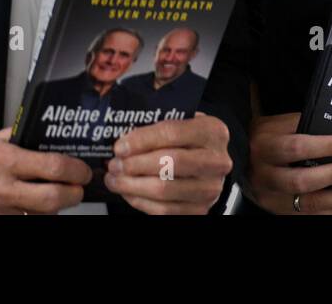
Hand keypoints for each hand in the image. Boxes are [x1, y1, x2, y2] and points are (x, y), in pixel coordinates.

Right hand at [0, 127, 91, 214]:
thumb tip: (52, 135)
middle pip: (52, 199)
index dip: (76, 171)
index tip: (83, 172)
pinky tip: (31, 210)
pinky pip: (21, 224)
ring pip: (39, 217)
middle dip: (73, 195)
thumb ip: (21, 137)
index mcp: (2, 159)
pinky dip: (32, 218)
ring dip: (52, 210)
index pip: (53, 166)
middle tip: (78, 190)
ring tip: (53, 199)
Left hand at [103, 113, 232, 214]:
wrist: (210, 164)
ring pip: (164, 190)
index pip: (173, 133)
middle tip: (115, 164)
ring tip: (115, 178)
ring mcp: (210, 188)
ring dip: (132, 185)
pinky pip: (164, 210)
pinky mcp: (200, 209)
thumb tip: (123, 136)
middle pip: (170, 163)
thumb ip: (157, 124)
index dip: (142, 140)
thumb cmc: (190, 140)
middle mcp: (217, 161)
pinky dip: (140, 201)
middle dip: (135, 165)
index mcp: (212, 131)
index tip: (120, 146)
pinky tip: (128, 191)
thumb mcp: (182, 122)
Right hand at [246, 112, 331, 213]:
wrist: (241, 160)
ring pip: (309, 204)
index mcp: (265, 147)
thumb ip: (305, 124)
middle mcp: (265, 175)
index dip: (327, 147)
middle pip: (303, 180)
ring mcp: (272, 198)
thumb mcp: (278, 124)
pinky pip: (311, 216)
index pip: (297, 148)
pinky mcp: (280, 212)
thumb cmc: (267, 137)